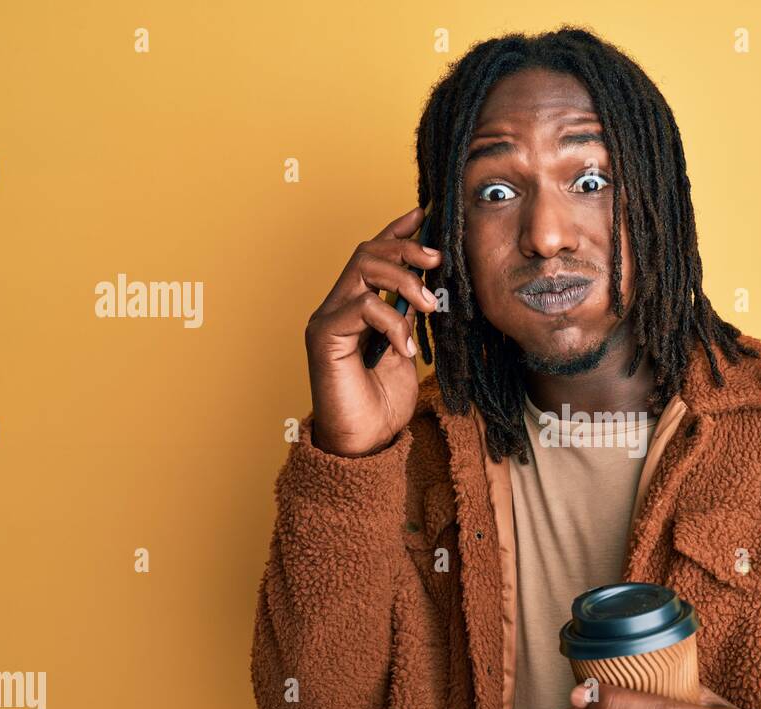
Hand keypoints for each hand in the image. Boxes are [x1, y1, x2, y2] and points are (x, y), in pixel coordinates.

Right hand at [303, 205, 442, 456]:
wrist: (364, 443)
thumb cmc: (381, 404)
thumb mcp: (405, 351)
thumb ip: (409, 318)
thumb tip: (427, 289)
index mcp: (357, 307)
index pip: (373, 256)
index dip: (396, 232)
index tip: (424, 213)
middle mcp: (337, 307)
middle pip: (366, 252)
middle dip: (405, 248)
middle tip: (436, 260)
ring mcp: (327, 319)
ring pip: (363, 270)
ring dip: (403, 280)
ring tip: (429, 306)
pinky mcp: (324, 336)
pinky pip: (362, 307)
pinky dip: (392, 321)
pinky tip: (406, 346)